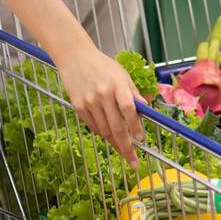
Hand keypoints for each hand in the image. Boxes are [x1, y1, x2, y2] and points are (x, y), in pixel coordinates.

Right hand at [55, 44, 145, 166]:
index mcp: (117, 84)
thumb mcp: (122, 74)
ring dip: (115, 143)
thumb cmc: (102, 65)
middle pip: (116, 126)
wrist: (74, 57)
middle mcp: (102, 94)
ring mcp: (89, 102)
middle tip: (134, 162)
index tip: (140, 138)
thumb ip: (133, 92)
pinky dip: (103, 134)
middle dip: (126, 147)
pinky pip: (93, 126)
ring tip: (125, 152)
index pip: (129, 108)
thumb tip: (146, 109)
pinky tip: (110, 137)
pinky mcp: (78, 107)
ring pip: (104, 130)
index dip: (135, 125)